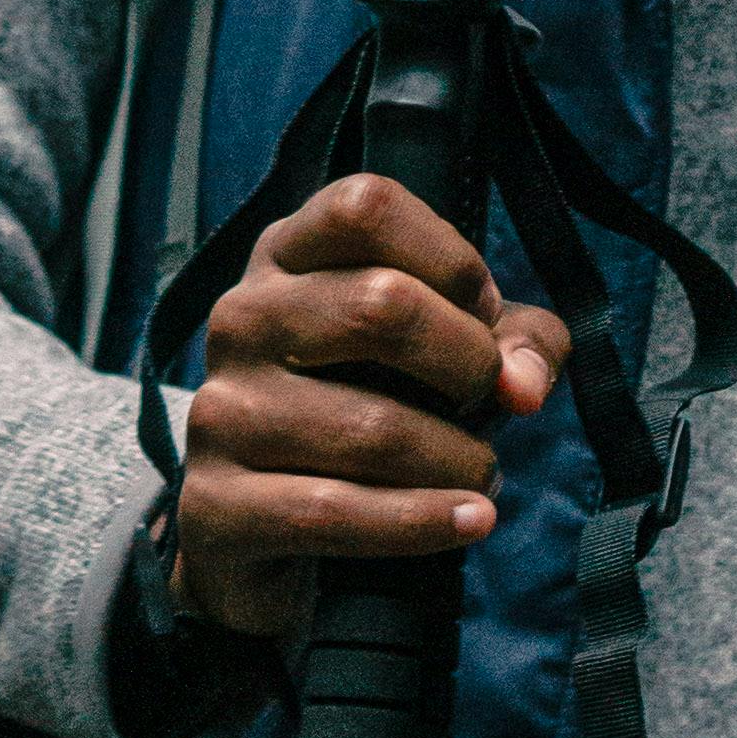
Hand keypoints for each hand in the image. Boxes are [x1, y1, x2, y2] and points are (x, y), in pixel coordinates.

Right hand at [170, 174, 570, 644]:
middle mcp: (242, 319)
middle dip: (469, 363)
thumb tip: (524, 386)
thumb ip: (516, 343)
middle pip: (381, 305)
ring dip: (457, 459)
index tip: (484, 313)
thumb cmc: (373, 406)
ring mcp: (218, 410)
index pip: (366, 207)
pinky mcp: (212, 504)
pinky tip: (470, 521)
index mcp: (289, 256)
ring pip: (369, 426)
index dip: (450, 259)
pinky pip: (332, 512)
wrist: (266, 531)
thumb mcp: (453, 351)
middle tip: (491, 404)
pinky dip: (420, 522)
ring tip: (483, 475)